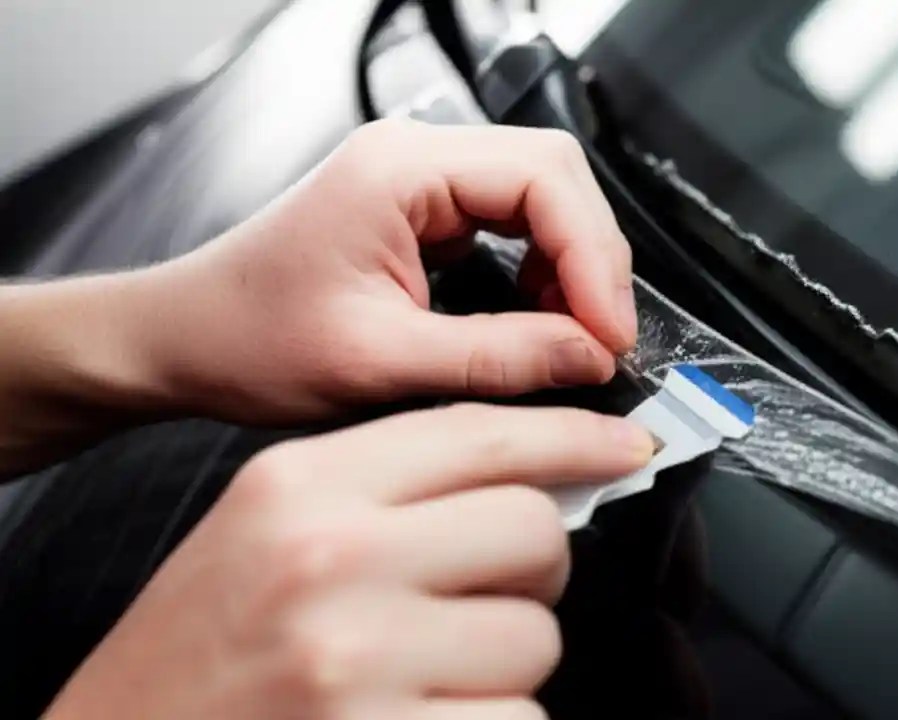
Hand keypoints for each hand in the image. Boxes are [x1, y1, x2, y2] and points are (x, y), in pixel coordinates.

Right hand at [46, 404, 655, 718]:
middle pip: (530, 530)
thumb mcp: (269, 527)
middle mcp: (332, 562)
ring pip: (534, 638)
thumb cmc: (200, 650)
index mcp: (300, 488)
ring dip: (504, 664)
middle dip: (531, 568)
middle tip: (483, 596)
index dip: (572, 439)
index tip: (624, 447)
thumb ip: (389, 489)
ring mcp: (360, 660)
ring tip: (427, 676)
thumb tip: (534, 474)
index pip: (480, 435)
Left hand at [146, 119, 635, 422]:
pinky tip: (542, 322)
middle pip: (554, 176)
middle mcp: (413, 158)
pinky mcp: (425, 212)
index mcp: (397, 170)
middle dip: (592, 258)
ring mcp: (420, 181)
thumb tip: (590, 356)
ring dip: (572, 267)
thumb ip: (497, 358)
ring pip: (543, 198)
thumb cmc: (249, 340)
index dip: (591, 256)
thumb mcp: (380, 363)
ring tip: (575, 338)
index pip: (542, 178)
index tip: (609, 331)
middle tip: (604, 337)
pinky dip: (545, 274)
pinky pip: (514, 224)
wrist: (185, 341)